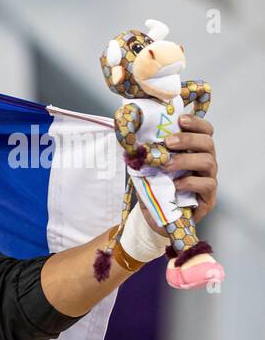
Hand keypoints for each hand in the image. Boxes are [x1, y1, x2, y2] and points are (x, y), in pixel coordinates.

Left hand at [140, 114, 217, 230]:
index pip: (204, 131)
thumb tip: (130, 141)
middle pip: (208, 143)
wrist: (157, 220)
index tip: (180, 119)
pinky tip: (175, 184)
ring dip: (185, 160)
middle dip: (188, 139)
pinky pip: (206, 185)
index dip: (196, 123)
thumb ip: (146, 155)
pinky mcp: (208, 198)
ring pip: (208, 161)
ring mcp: (209, 179)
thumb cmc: (155, 191)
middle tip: (168, 142)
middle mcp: (205, 163)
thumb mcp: (147, 170)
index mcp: (194, 152)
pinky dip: (190, 182)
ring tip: (166, 165)